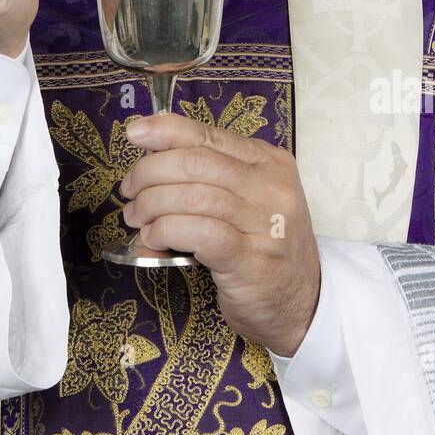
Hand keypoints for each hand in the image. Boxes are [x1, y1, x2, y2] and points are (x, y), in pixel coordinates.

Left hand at [119, 112, 320, 356]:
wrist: (304, 303)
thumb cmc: (265, 246)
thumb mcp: (248, 199)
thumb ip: (212, 175)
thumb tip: (152, 157)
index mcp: (269, 161)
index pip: (209, 135)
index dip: (166, 130)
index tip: (135, 134)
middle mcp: (271, 186)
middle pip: (195, 162)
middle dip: (149, 172)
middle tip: (129, 190)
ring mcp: (265, 223)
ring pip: (193, 196)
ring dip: (151, 205)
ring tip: (137, 218)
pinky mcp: (251, 260)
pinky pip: (198, 233)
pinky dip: (166, 231)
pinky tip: (153, 240)